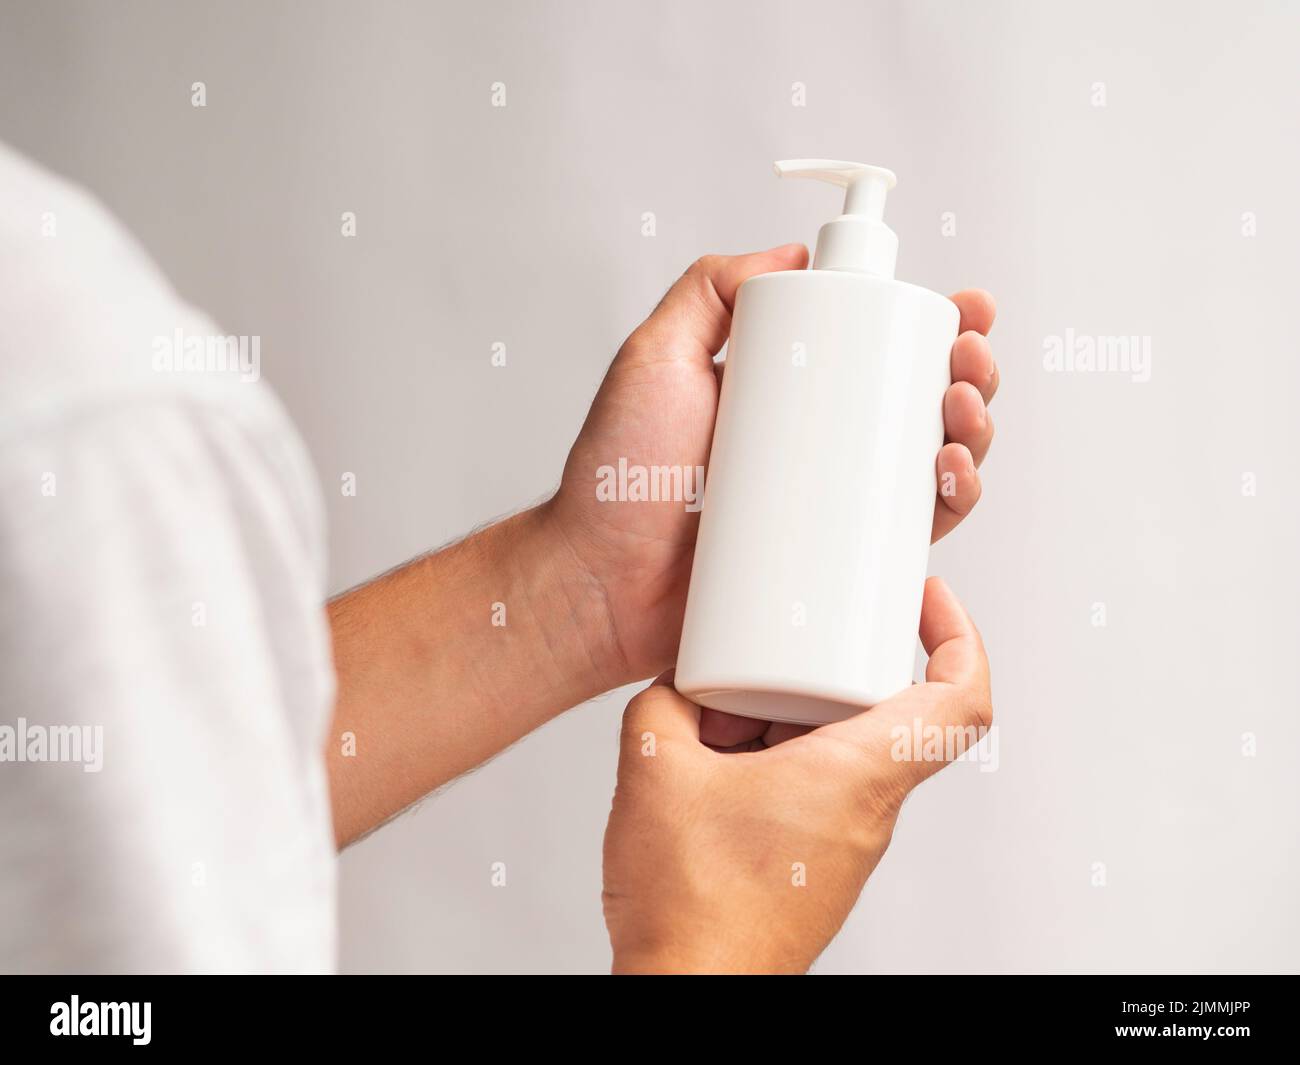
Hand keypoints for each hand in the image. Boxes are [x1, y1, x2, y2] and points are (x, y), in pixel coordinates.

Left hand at [547, 247, 997, 683]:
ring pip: (928, 463)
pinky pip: (909, 534)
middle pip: (918, 400)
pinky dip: (951, 504)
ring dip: (971, 431)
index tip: (961, 306)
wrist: (597, 584)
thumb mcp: (654, 358)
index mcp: (785, 390)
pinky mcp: (833, 565)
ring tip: (962, 411)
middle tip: (968, 360)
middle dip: (968, 373)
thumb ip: (707, 291)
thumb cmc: (614, 477)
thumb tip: (793, 252)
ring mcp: (828, 505)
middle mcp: (815, 443)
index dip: (930, 324)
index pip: (874, 345)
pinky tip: (952, 477)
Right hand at [601, 577, 991, 973]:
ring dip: (794, 718)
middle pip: (887, 714)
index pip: (960, 699)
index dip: (960, 635)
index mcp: (856, 775)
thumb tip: (673, 689)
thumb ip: (662, 705)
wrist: (687, 994)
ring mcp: (845, 843)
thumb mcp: (653, 772)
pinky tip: (721, 757)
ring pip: (845, 752)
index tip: (930, 600)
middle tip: (795, 639)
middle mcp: (867, 811)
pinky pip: (816, 787)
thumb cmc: (693, 912)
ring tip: (732, 704)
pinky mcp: (817, 863)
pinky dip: (778, 757)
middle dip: (834, 669)